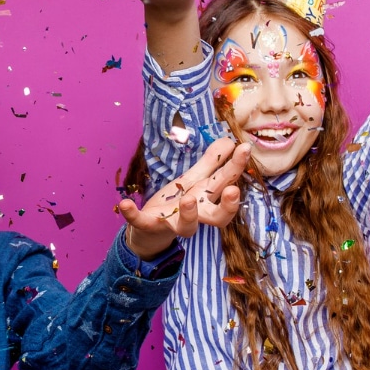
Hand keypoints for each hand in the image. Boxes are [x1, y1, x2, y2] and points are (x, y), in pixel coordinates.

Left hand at [119, 138, 249, 256]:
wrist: (150, 229)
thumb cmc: (177, 203)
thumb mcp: (194, 180)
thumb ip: (212, 163)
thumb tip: (230, 140)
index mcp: (206, 200)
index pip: (226, 184)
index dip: (236, 168)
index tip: (244, 148)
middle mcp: (195, 214)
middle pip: (217, 217)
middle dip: (227, 206)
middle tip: (232, 190)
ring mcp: (172, 222)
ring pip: (186, 226)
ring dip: (188, 214)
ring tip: (187, 198)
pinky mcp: (150, 226)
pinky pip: (142, 223)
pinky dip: (133, 214)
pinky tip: (125, 203)